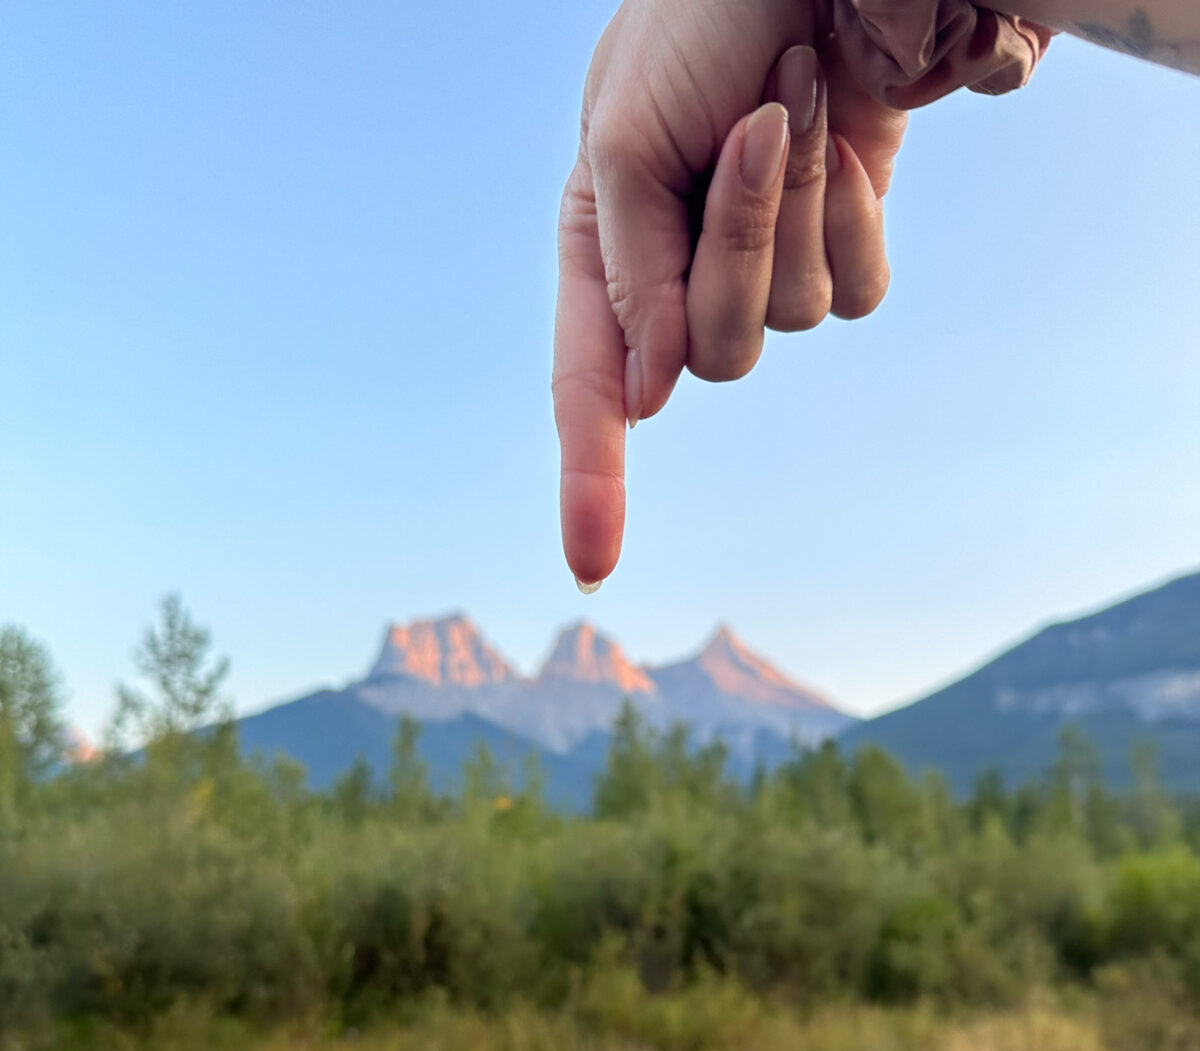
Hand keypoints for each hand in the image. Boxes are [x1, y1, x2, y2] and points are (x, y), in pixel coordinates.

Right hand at [554, 0, 907, 587]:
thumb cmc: (695, 26)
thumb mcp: (628, 137)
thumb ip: (631, 272)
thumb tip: (649, 398)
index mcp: (601, 256)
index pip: (587, 391)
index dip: (590, 480)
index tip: (594, 567)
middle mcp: (674, 282)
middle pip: (714, 357)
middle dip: (740, 247)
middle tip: (750, 131)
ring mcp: (758, 276)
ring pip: (789, 320)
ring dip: (798, 201)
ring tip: (790, 98)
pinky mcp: (833, 257)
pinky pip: (855, 291)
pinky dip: (852, 212)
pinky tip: (841, 141)